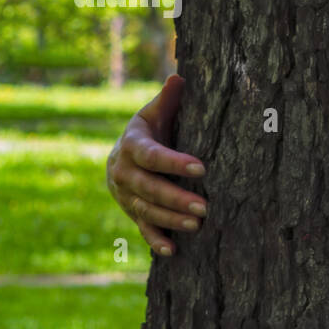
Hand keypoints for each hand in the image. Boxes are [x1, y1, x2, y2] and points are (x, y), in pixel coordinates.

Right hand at [106, 74, 206, 255]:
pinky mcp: (131, 211)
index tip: (201, 168)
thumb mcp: (156, 113)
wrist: (124, 153)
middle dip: (175, 198)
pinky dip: (155, 241)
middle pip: (148, 188)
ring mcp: (125, 195)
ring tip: (198, 224)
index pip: (152, 155)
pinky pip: (141, 228)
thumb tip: (179, 77)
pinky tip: (173, 251)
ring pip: (146, 210)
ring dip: (170, 220)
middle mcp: (123, 172)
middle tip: (205, 207)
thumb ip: (169, 99)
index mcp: (132, 145)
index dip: (174, 162)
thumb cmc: (150, 129)